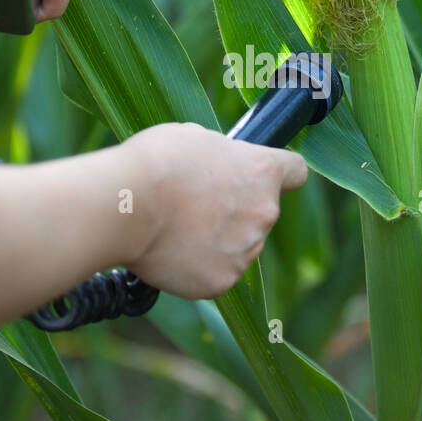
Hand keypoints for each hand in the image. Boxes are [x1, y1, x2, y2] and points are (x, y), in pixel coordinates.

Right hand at [121, 123, 308, 298]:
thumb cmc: (155, 164)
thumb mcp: (194, 138)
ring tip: (174, 229)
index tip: (261, 178)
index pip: (295, 172)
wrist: (125, 208)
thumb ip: (220, 158)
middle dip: (234, 212)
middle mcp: (265, 214)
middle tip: (193, 206)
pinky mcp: (221, 282)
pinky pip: (213, 273)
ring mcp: (245, 252)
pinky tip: (169, 251)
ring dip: (216, 241)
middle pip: (259, 214)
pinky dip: (195, 267)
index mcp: (263, 172)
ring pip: (237, 247)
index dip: (279, 174)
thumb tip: (216, 168)